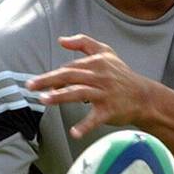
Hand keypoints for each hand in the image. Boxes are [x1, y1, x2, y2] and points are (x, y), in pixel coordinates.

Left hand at [28, 34, 155, 139]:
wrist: (143, 96)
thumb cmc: (121, 74)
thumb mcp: (106, 52)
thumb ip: (83, 43)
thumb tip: (61, 40)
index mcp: (96, 62)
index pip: (69, 67)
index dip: (53, 76)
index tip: (38, 83)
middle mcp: (99, 76)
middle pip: (70, 76)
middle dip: (48, 80)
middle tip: (30, 86)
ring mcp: (105, 94)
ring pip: (79, 92)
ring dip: (60, 96)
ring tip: (44, 100)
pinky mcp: (109, 111)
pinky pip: (96, 118)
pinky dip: (85, 126)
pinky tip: (74, 133)